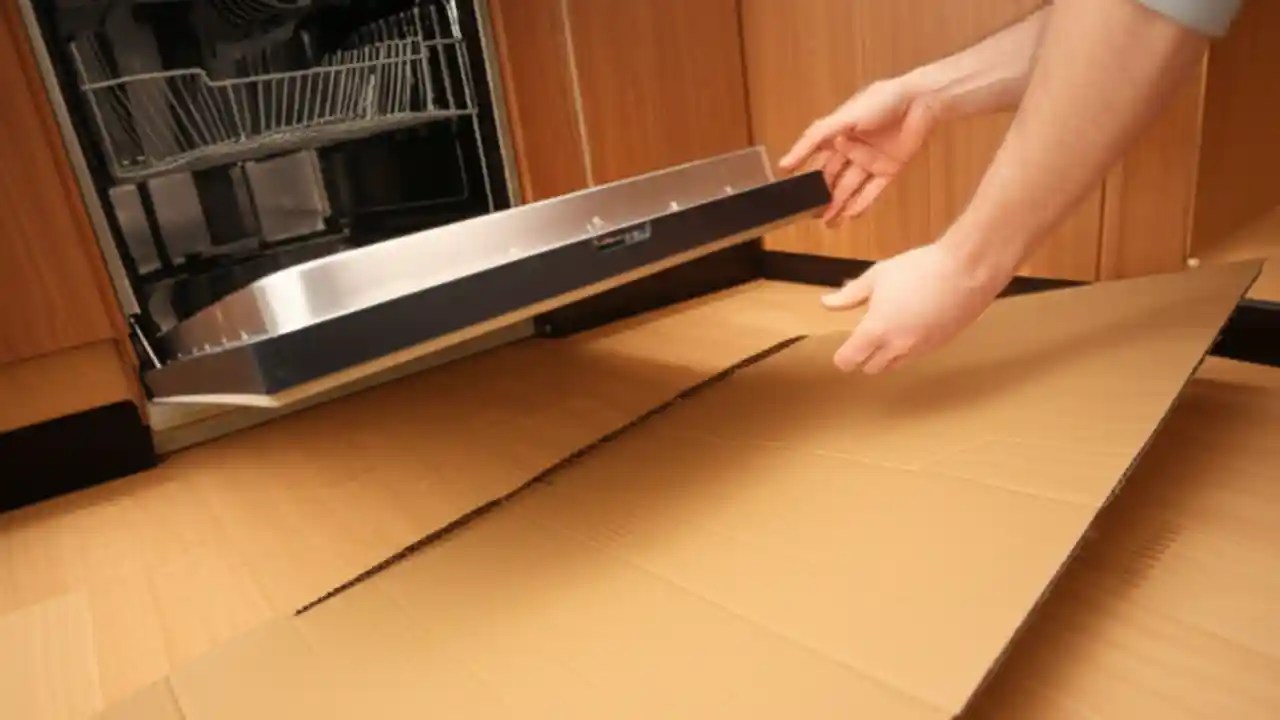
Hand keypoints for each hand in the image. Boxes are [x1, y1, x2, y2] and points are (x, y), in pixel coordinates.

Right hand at [778, 78, 940, 224]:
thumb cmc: (882, 101)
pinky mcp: (890, 168)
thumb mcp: (842, 119)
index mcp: (838, 133)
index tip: (790, 192)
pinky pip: (873, 190)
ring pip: (851, 187)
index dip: (804, 174)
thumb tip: (785, 164)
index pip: (816, 158)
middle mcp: (853, 148)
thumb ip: (814, 140)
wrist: (921, 102)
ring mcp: (871, 160)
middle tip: (810, 214)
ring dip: (839, 204)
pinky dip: (862, 203)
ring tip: (828, 223)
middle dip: (822, 195)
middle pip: (833, 176)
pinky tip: (850, 216)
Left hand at [820, 241, 1011, 373]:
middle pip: (870, 369)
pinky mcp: (938, 347)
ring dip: (885, 356)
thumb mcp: (877, 276)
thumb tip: (826, 304)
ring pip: (893, 366)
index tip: (843, 346)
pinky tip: (912, 325)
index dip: (842, 357)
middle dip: (863, 357)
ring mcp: (920, 350)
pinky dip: (907, 349)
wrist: (967, 271)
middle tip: (865, 335)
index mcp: (876, 331)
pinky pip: (914, 357)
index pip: (848, 361)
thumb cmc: (918, 269)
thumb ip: (850, 295)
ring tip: (889, 330)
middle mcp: (896, 347)